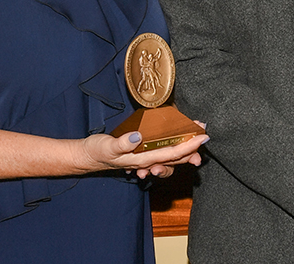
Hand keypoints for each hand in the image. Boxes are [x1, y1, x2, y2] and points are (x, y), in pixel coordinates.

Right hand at [76, 129, 207, 178]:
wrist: (88, 157)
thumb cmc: (98, 152)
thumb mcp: (108, 146)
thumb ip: (122, 142)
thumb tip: (138, 136)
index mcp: (143, 158)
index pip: (172, 153)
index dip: (189, 145)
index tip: (202, 136)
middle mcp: (147, 160)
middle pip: (176, 156)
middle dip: (192, 147)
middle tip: (205, 135)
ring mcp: (145, 157)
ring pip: (171, 155)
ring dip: (185, 148)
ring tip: (195, 138)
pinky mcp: (142, 153)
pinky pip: (162, 152)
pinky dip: (172, 147)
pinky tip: (177, 140)